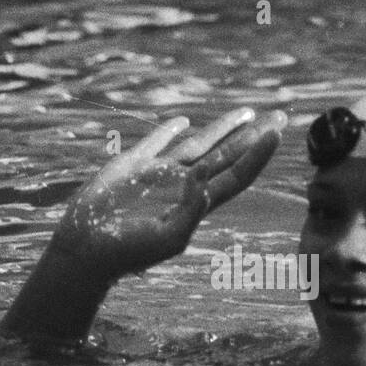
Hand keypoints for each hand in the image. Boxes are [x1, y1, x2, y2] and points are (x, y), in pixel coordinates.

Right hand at [51, 107, 286, 278]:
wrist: (84, 250)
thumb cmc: (126, 252)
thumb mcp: (166, 239)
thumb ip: (190, 212)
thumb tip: (206, 182)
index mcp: (196, 205)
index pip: (237, 175)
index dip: (258, 156)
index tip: (276, 133)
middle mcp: (183, 187)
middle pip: (228, 156)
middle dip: (253, 137)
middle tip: (280, 118)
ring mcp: (158, 175)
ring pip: (199, 144)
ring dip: (224, 128)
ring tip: (248, 112)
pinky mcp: (131, 166)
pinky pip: (156, 142)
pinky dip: (169, 130)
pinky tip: (183, 121)